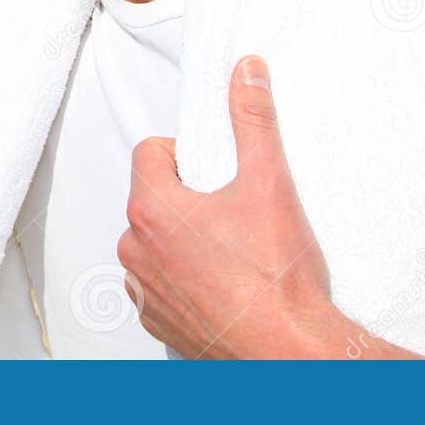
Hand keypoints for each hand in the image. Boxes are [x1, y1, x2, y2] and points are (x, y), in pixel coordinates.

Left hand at [117, 55, 358, 358]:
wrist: (289, 352)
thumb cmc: (276, 278)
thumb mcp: (268, 181)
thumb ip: (253, 119)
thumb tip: (246, 72)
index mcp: (152, 209)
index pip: (150, 152)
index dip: (186, 154)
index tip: (217, 172)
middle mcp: (135, 251)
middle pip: (152, 197)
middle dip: (186, 197)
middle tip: (232, 212)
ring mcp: (144, 291)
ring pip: (154, 242)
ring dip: (183, 240)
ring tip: (231, 252)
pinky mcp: (158, 323)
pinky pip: (161, 283)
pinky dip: (185, 279)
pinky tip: (224, 284)